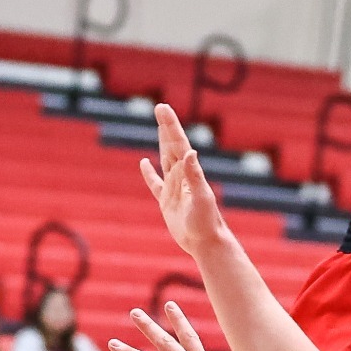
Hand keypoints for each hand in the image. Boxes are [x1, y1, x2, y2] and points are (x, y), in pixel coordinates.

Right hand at [141, 106, 230, 256]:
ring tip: (159, 126)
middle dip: (166, 126)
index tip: (163, 108)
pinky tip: (144, 163)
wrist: (206, 243)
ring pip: (165, 159)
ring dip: (162, 142)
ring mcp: (174, 188)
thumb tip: (190, 152)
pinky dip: (149, 173)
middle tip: (160, 108)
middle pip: (171, 146)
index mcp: (189, 172)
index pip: (178, 143)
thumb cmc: (206, 222)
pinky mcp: (167, 201)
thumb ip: (195, 175)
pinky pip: (155, 183)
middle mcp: (182, 176)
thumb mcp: (201, 197)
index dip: (170, 125)